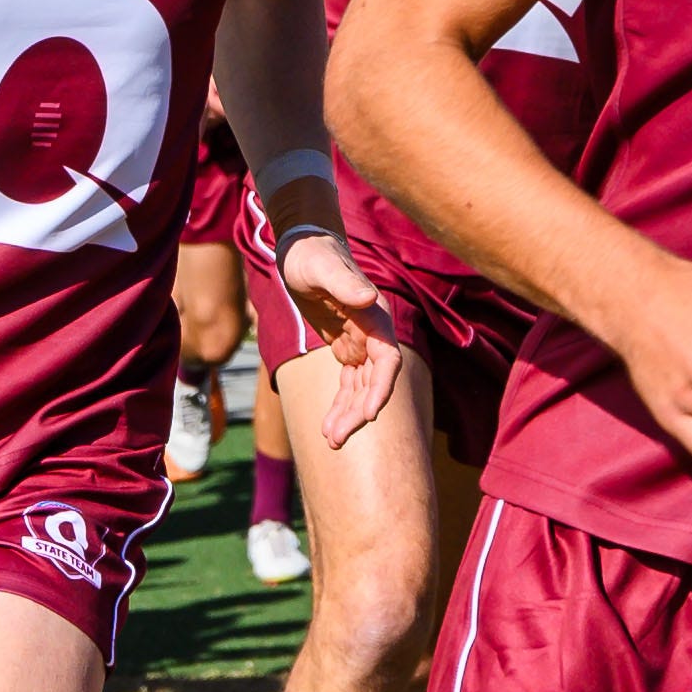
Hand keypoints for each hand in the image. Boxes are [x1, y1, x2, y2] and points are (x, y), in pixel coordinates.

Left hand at [276, 225, 399, 457]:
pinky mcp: (346, 348)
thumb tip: (368, 299)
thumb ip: (345, 283)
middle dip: (358, 413)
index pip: (388, 361)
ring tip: (331, 442)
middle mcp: (373, 333)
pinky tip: (327, 427)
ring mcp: (361, 342)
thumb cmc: (311, 255)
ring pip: (361, 389)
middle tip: (337, 440)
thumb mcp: (322, 268)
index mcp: (374, 317)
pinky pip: (348, 384)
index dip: (381, 389)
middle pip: (375, 382)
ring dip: (349, 416)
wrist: (302, 249)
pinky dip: (340, 405)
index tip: (370, 415)